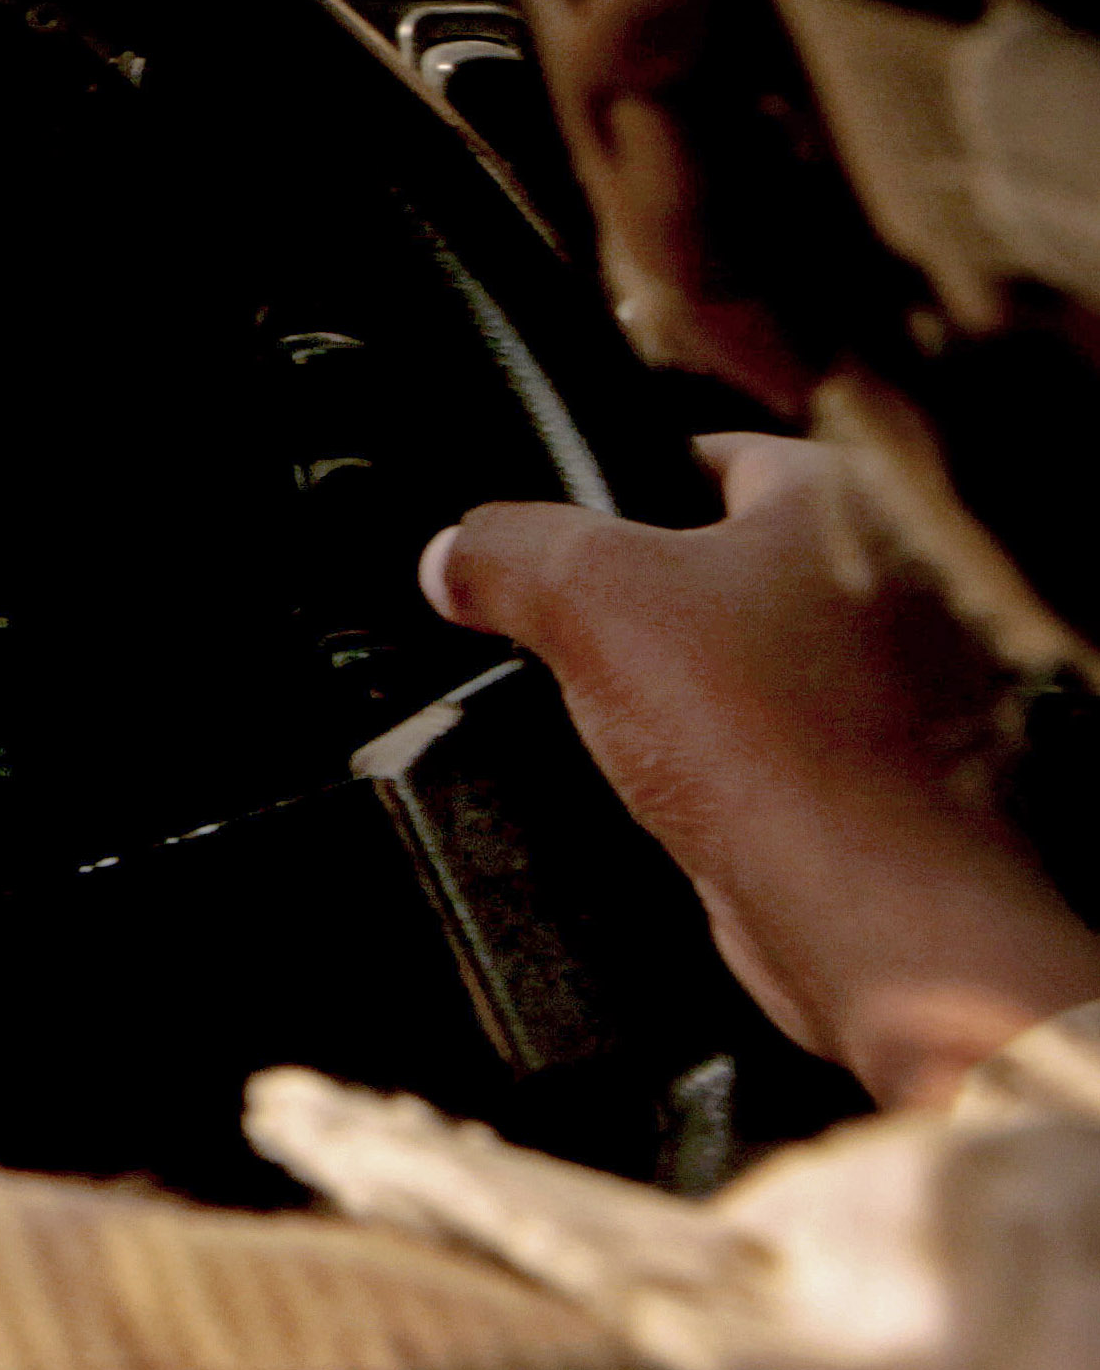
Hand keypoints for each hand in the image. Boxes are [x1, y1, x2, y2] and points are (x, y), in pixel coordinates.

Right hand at [430, 434, 1099, 1105]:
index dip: (615, 486)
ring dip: (688, 693)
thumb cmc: (770, 743)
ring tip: (633, 728)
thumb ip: (500, 550)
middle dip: (646, 604)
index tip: (559, 532)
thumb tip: (454, 557)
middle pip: (725, 563)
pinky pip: (781, 749)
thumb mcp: (581, 596)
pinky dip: (731, 766)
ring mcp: (915, 694)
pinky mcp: (898, 786)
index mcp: (846, 504)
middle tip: (581, 638)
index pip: (707, 454)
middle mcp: (902, 587)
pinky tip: (687, 792)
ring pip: (753, 663)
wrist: (870, 916)